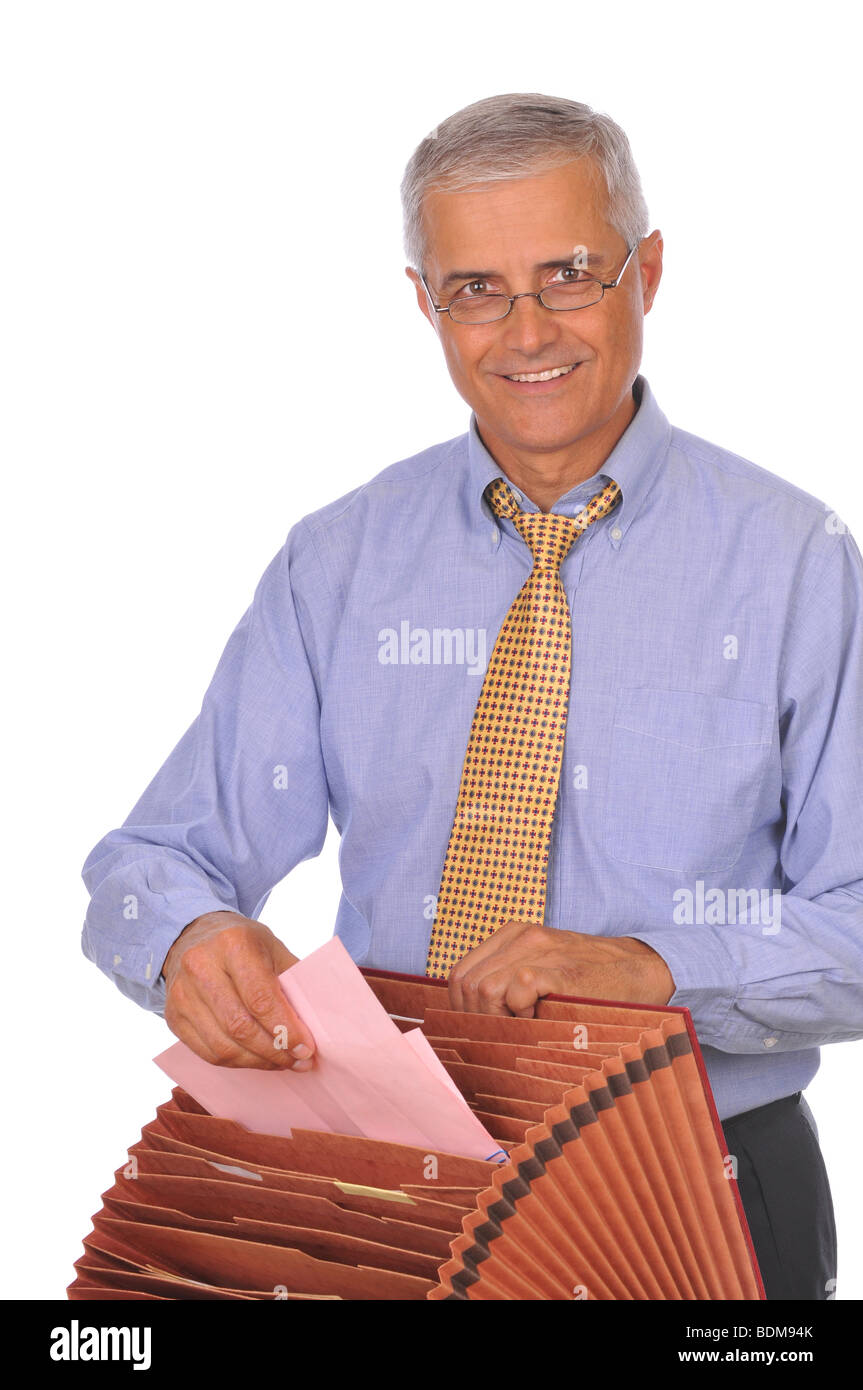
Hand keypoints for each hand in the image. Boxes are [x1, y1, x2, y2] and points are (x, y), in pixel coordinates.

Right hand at [161, 910, 314, 1069]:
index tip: (306, 1048)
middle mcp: (201, 966)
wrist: (193, 936)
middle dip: (274, 1050)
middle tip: (297, 1060)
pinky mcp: (173, 1016)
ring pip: (222, 1046)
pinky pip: (207, 1052)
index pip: (260, 998)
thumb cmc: (241, 944)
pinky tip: (255, 1059)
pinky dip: (236, 1062)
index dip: (285, 1029)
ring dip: (256, 1062)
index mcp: (232, 944)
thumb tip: (313, 1025)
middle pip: (240, 1026)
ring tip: (280, 1062)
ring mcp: (181, 993)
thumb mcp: (273, 948)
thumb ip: (291, 982)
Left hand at [447, 920, 675, 1016]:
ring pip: (485, 988)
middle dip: (474, 1018)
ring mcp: (541, 951)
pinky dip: (520, 1012)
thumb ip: (509, 980)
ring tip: (522, 1027)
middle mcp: (522, 937)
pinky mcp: (561, 970)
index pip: (460, 974)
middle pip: (466, 984)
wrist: (641, 970)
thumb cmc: (591, 980)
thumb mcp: (544, 968)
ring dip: (496, 1018)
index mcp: (513, 935)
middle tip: (500, 1035)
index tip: (479, 1028)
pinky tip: (539, 1018)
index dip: (461, 1008)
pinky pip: (517, 990)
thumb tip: (471, 1017)